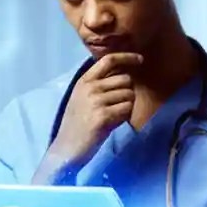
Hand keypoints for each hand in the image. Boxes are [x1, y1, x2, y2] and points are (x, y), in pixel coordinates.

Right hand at [43, 53, 142, 173]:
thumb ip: (98, 85)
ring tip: (113, 117)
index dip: (127, 57)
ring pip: (129, 95)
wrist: (66, 148)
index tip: (140, 59)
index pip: (109, 60)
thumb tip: (124, 75)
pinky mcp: (103, 116)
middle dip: (128, 92)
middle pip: (125, 79)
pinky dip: (124, 117)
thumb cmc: (76, 125)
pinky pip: (127, 109)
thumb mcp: (81, 98)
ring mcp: (96, 101)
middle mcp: (90, 88)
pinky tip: (112, 123)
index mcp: (84, 81)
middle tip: (118, 106)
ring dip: (127, 106)